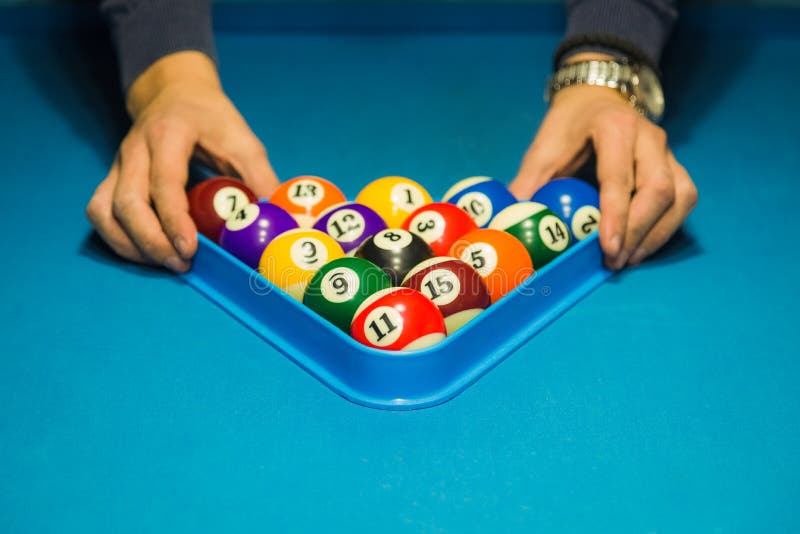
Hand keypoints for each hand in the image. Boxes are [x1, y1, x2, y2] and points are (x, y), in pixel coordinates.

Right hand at [86, 51, 278, 271]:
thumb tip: (282, 219)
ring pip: (104, 210)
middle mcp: (135, 149)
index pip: (163, 181)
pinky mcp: (112, 178)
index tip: (190, 249)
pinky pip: (99, 212)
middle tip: (182, 263)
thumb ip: (261, 178)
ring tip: (166, 262)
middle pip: (126, 202)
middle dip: (151, 241)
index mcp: (169, 134)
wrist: (176, 93)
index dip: (174, 219)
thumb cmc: (212, 120)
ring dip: (131, 244)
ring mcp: (118, 165)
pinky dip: (117, 238)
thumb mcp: (243, 141)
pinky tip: (146, 252)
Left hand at [509, 57, 697, 268]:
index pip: (620, 176)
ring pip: (680, 196)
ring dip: (656, 235)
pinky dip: (665, 228)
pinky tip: (641, 248)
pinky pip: (684, 200)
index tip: (607, 248)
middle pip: (659, 189)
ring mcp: (668, 151)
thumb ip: (528, 185)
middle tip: (615, 262)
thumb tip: (509, 224)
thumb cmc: (567, 128)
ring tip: (627, 260)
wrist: (595, 100)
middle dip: (638, 232)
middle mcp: (649, 136)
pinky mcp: (676, 166)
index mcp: (614, 127)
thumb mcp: (543, 150)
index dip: (616, 215)